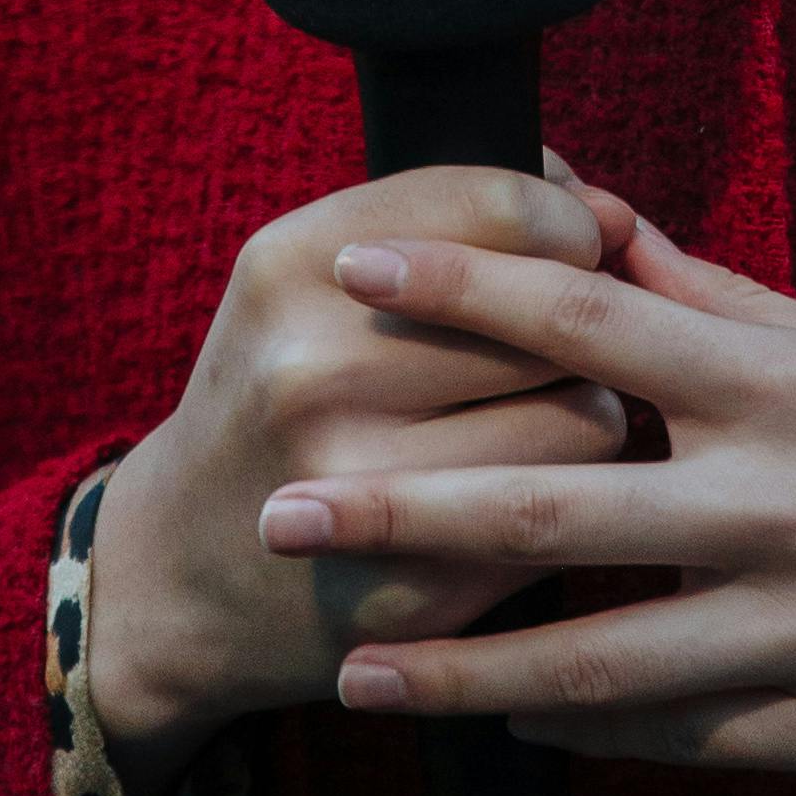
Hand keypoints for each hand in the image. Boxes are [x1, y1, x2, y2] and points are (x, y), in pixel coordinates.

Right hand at [83, 163, 637, 785]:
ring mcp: (359, 490)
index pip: (501, 204)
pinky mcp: (411, 590)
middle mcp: (314, 372)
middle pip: (561, 313)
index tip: (577, 242)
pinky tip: (509, 492)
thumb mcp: (314, 277)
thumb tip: (616, 217)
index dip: (570, 219)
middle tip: (542, 348)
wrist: (179, 571)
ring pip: (589, 417)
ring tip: (527, 419)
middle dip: (579, 326)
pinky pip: (568, 519)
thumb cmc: (279, 396)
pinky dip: (565, 498)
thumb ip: (453, 222)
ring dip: (585, 413)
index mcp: (290, 267)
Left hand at [257, 202, 795, 795]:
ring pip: (595, 665)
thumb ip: (721, 302)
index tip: (349, 270)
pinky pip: (680, 743)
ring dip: (459, 671)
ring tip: (350, 671)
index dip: (460, 293)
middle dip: (398, 509)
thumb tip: (591, 219)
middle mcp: (786, 504)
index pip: (588, 324)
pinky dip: (582, 738)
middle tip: (278, 504)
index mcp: (789, 387)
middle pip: (551, 508)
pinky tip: (503, 730)